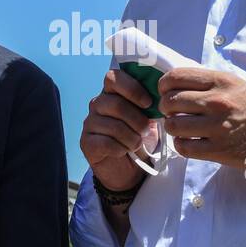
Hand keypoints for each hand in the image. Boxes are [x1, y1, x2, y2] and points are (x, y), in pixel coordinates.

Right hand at [80, 68, 153, 191]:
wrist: (129, 168)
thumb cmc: (139, 137)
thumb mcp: (148, 118)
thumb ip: (149, 105)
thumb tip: (160, 97)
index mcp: (111, 93)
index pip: (113, 78)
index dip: (132, 88)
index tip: (148, 103)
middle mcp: (97, 104)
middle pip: (117, 105)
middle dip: (137, 121)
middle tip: (145, 131)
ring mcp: (89, 123)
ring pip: (114, 126)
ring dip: (132, 138)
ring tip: (136, 144)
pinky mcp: (86, 142)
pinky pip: (106, 143)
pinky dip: (121, 149)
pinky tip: (123, 151)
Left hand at [157, 67, 245, 172]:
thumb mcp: (235, 85)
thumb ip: (207, 83)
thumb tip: (174, 84)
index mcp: (221, 81)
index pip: (176, 77)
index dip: (163, 85)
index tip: (165, 92)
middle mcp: (218, 101)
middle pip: (170, 101)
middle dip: (165, 108)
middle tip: (173, 112)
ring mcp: (218, 127)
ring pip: (173, 125)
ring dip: (173, 128)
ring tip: (181, 128)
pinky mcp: (218, 150)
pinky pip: (183, 147)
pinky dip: (181, 145)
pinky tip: (189, 142)